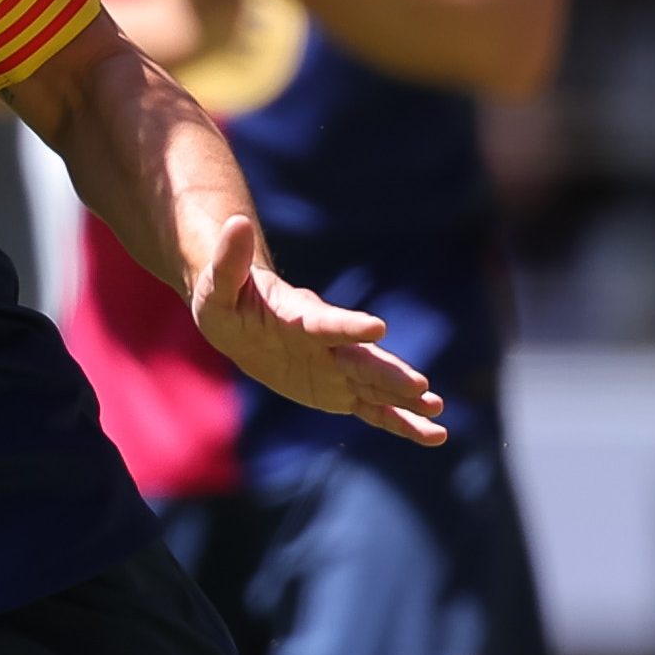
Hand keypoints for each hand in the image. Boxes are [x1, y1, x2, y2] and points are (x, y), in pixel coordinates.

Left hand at [184, 209, 445, 445]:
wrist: (243, 321)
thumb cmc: (227, 298)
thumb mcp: (218, 284)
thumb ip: (228, 261)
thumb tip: (234, 220)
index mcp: (300, 316)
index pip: (326, 322)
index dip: (349, 326)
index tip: (377, 328)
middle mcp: (328, 342)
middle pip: (363, 360)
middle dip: (390, 374)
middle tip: (420, 386)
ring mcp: (338, 367)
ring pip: (376, 386)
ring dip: (405, 398)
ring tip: (437, 407)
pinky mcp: (340, 391)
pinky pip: (374, 410)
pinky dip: (402, 423)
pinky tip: (434, 434)